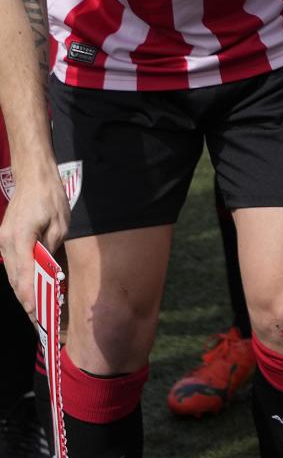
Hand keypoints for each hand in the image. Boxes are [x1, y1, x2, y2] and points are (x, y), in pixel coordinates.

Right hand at [0, 169, 66, 317]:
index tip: (37, 313)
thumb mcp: (59, 224)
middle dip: (27, 301)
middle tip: (40, 322)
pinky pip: (13, 267)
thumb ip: (50, 249)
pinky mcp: (4, 242)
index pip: (25, 274)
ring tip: (36, 313)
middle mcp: (6, 243)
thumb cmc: (50, 198)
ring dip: (23, 294)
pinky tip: (29, 292)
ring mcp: (3, 243)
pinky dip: (21, 281)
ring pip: (12, 276)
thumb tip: (48, 272)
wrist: (33, 179)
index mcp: (20, 238)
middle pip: (16, 279)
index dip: (31, 296)